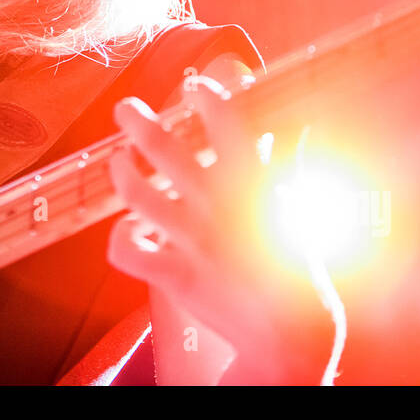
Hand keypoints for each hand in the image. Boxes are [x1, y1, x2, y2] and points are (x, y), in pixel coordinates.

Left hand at [106, 74, 335, 382]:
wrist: (290, 335)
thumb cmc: (296, 267)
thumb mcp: (297, 208)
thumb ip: (287, 164)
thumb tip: (300, 127)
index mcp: (253, 184)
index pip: (226, 121)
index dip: (208, 95)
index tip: (196, 84)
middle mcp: (216, 205)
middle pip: (162, 148)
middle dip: (137, 121)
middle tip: (126, 108)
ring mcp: (191, 240)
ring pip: (134, 193)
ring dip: (120, 173)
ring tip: (118, 161)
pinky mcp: (174, 275)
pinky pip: (127, 250)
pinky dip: (120, 237)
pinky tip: (128, 229)